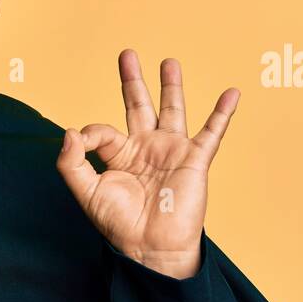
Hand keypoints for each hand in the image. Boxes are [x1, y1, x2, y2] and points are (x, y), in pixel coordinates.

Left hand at [56, 49, 237, 278]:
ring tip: (170, 62)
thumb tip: (70, 130)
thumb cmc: (118, 224)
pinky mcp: (194, 159)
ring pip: (172, 110)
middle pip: (138, 106)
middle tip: (127, 54)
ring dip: (171, 86)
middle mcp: (145, 148)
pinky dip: (223, 112)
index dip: (89, 133)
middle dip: (133, 81)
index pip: (102, 130)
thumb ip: (72, 161)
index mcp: (119, 155)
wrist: (150, 247)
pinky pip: (212, 131)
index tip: (83, 140)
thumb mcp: (86, 192)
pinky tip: (232, 93)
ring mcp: (171, 151)